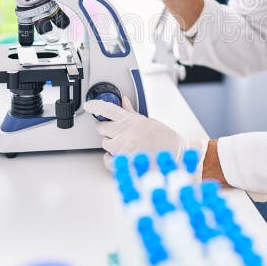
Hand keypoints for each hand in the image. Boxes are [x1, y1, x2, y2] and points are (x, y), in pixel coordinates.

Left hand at [84, 95, 206, 170]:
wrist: (177, 158)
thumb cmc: (167, 141)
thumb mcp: (150, 121)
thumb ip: (133, 113)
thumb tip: (124, 102)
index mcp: (132, 121)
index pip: (107, 109)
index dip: (95, 105)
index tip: (89, 105)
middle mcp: (126, 134)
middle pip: (102, 128)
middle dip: (107, 128)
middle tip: (116, 130)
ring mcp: (123, 149)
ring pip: (105, 144)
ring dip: (111, 143)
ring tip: (124, 144)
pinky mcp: (124, 164)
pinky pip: (108, 160)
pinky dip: (111, 158)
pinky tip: (119, 156)